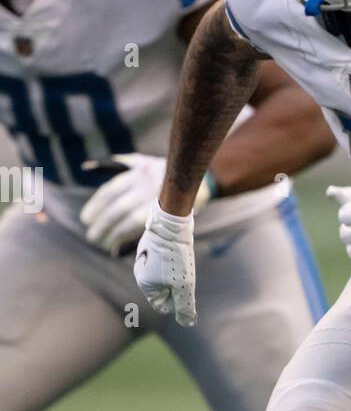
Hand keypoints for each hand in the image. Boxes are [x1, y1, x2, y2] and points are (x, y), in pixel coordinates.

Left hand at [80, 154, 211, 254]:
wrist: (203, 180)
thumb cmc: (165, 173)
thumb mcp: (142, 162)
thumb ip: (117, 164)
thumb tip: (86, 167)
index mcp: (139, 170)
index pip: (111, 190)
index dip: (96, 205)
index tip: (86, 219)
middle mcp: (149, 184)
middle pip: (120, 207)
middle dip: (103, 223)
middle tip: (92, 236)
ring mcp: (162, 199)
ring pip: (132, 219)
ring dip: (115, 233)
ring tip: (103, 243)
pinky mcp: (171, 214)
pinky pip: (147, 229)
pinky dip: (131, 239)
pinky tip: (119, 247)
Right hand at [134, 200, 196, 325]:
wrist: (171, 222)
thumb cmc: (176, 256)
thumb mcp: (184, 285)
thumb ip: (185, 306)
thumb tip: (187, 323)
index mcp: (145, 284)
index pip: (163, 305)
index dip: (177, 300)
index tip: (183, 284)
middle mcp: (141, 273)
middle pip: (165, 291)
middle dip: (177, 286)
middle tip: (184, 271)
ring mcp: (145, 259)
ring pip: (166, 276)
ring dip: (177, 273)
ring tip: (181, 261)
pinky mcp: (152, 247)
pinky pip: (165, 262)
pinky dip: (174, 260)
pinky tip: (178, 252)